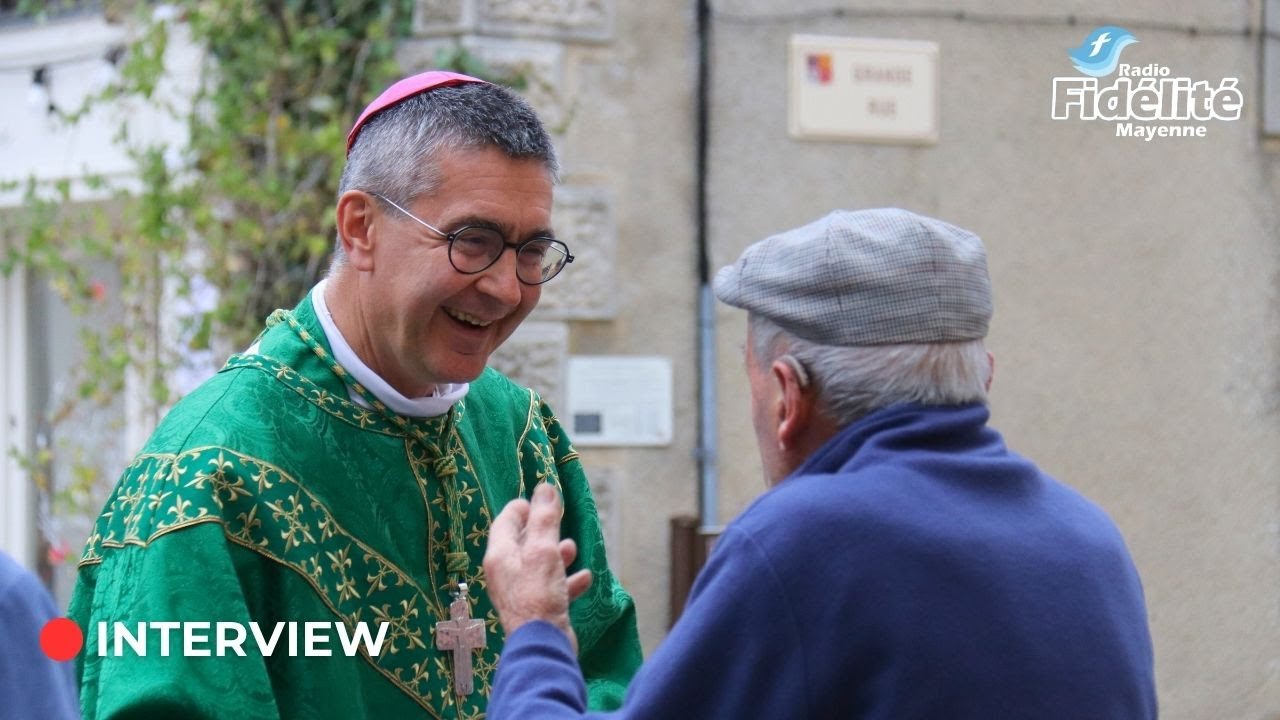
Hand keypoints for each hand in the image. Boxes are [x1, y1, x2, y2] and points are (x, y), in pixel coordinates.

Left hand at [484, 482, 592, 650]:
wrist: (543, 646)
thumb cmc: (538, 594)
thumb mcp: (543, 551)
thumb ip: (544, 519)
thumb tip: (545, 487)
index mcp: (499, 556)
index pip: (505, 521)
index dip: (522, 508)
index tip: (539, 500)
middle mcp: (505, 573)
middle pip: (522, 543)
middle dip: (544, 531)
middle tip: (559, 521)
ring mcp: (520, 593)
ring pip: (538, 565)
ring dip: (556, 555)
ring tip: (572, 549)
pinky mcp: (536, 609)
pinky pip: (551, 588)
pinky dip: (566, 580)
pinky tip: (583, 578)